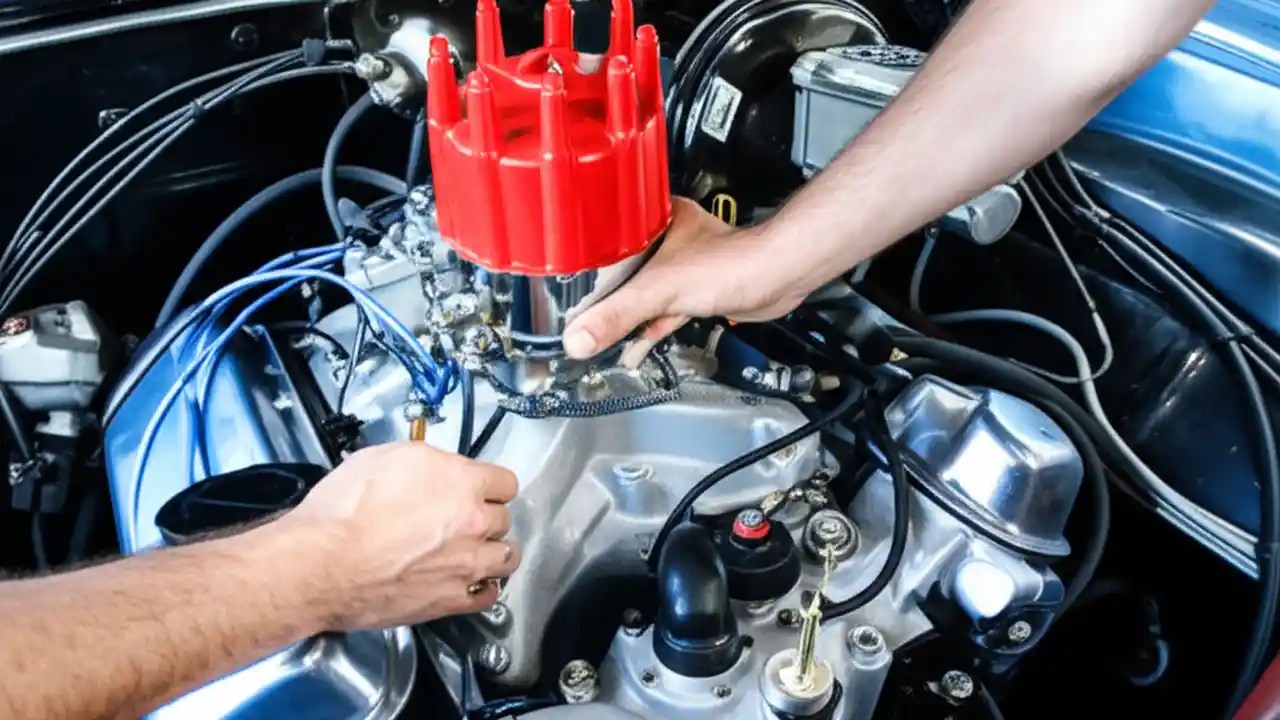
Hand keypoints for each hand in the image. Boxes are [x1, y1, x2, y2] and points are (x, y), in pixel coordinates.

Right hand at [270, 442, 519, 630]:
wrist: (322, 564)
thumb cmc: (343, 513)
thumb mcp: (384, 458)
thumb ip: (426, 462)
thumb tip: (434, 468)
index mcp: (462, 482)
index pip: (504, 481)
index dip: (490, 483)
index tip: (484, 488)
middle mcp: (472, 523)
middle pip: (504, 518)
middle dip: (487, 516)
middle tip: (469, 518)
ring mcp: (466, 563)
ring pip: (506, 557)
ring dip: (495, 551)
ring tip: (481, 551)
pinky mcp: (451, 599)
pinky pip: (488, 594)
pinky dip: (484, 588)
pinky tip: (473, 583)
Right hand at [562, 197, 805, 363]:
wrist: (777, 279)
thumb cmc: (734, 263)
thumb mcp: (661, 290)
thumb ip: (619, 315)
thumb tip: (578, 337)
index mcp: (653, 222)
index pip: (604, 240)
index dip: (582, 261)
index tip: (559, 280)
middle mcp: (667, 240)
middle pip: (621, 271)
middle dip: (601, 296)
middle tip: (575, 314)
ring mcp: (682, 266)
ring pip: (643, 293)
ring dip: (626, 315)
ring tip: (598, 333)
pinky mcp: (697, 291)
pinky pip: (663, 311)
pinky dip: (649, 327)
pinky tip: (635, 344)